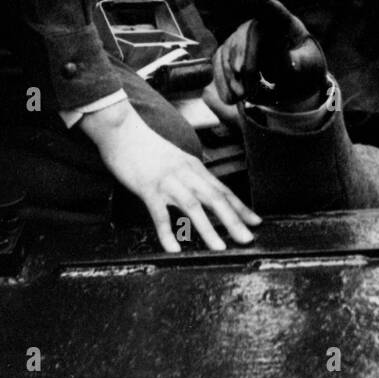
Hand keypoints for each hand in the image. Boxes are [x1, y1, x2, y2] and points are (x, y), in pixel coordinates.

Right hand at [80, 97, 259, 252]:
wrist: (122, 129)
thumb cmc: (146, 147)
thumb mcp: (175, 160)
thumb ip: (189, 176)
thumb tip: (201, 194)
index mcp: (194, 167)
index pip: (223, 189)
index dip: (240, 207)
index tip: (256, 222)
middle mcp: (185, 173)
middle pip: (214, 198)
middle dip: (233, 220)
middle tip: (247, 239)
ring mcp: (167, 180)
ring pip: (192, 205)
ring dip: (207, 228)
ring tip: (219, 248)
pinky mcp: (147, 187)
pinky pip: (159, 213)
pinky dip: (168, 232)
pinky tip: (174, 248)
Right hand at [212, 0, 327, 110]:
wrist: (295, 81)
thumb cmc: (304, 70)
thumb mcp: (306, 70)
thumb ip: (292, 63)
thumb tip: (275, 51)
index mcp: (285, 24)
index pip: (270, 8)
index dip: (257, 2)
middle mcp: (260, 25)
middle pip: (246, 34)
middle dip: (244, 61)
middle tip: (248, 89)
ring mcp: (242, 37)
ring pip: (229, 49)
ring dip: (232, 75)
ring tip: (243, 97)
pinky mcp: (229, 53)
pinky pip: (219, 63)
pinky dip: (222, 81)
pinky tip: (231, 98)